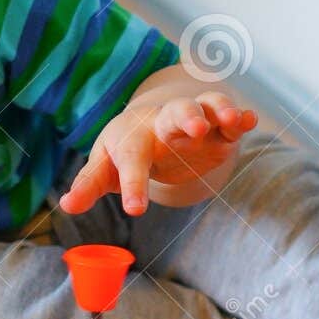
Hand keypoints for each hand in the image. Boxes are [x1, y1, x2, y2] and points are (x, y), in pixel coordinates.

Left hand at [59, 89, 256, 214]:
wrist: (149, 125)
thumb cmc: (124, 150)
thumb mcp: (105, 167)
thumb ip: (89, 185)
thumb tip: (67, 205)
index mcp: (134, 139)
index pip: (132, 161)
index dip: (133, 185)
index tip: (135, 210)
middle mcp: (164, 126)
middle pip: (175, 114)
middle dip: (187, 117)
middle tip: (196, 128)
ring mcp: (194, 123)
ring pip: (208, 108)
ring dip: (220, 111)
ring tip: (232, 120)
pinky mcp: (218, 129)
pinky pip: (231, 118)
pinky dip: (241, 118)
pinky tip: (250, 121)